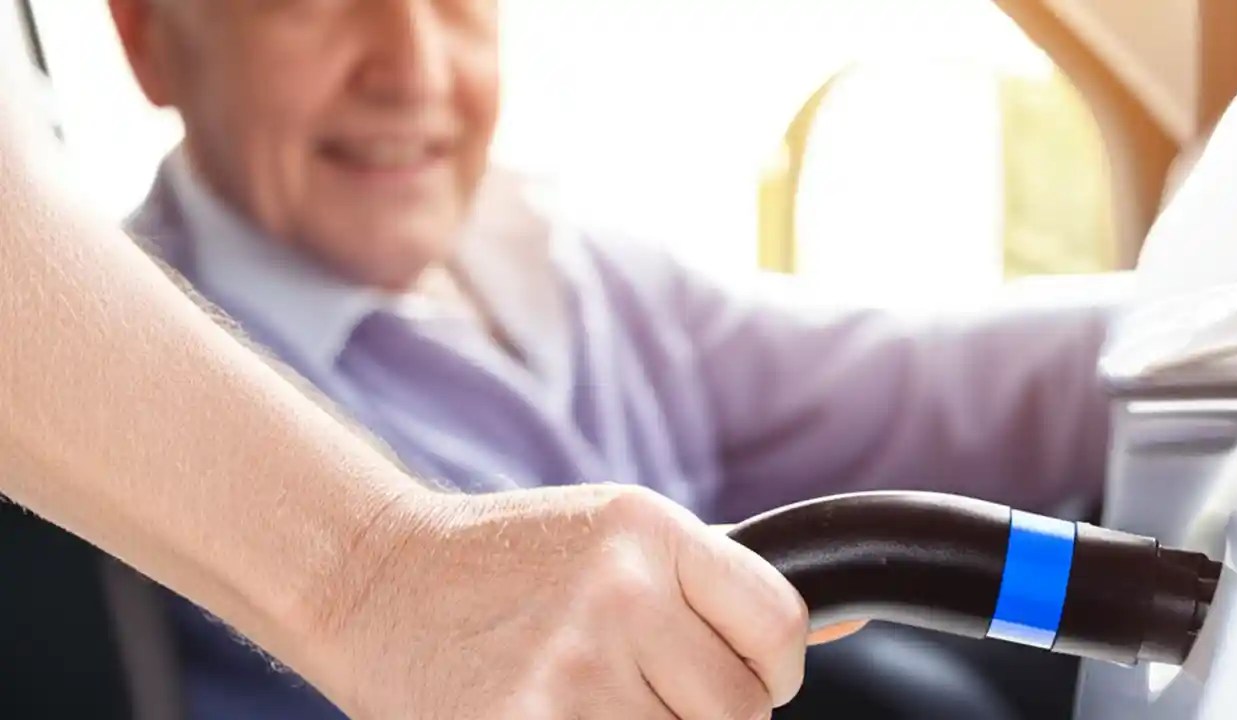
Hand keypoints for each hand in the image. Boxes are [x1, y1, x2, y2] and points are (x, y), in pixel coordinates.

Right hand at [303, 485, 809, 718]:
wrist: (381, 581)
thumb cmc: (510, 563)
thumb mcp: (620, 538)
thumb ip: (725, 583)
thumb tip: (845, 624)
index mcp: (649, 530)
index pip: (781, 628)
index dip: (766, 669)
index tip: (728, 676)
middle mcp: (617, 593)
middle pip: (740, 714)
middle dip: (703, 719)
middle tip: (637, 698)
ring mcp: (571, 670)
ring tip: (594, 705)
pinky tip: (567, 718)